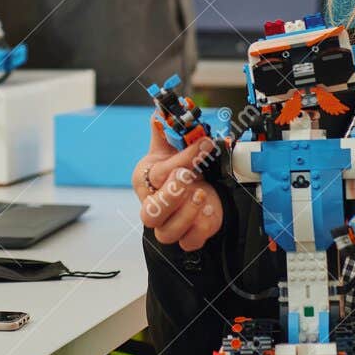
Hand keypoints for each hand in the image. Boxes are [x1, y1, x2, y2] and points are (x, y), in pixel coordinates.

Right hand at [133, 119, 222, 250]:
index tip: (203, 144)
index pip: (158, 174)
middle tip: (189, 177)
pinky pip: (189, 242)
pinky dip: (201, 228)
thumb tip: (160, 113)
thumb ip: (165, 130)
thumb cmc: (177, 168)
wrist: (191, 187)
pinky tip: (210, 209)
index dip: (182, 159)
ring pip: (167, 233)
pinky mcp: (187, 236)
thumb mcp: (170, 147)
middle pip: (150, 214)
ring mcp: (168, 225)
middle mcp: (152, 206)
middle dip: (171, 197)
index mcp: (144, 181)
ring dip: (186, 214)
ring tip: (201, 193)